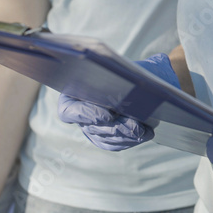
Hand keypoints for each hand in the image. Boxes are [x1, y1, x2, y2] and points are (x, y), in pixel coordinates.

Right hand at [57, 53, 180, 150]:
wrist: (143, 82)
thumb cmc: (130, 71)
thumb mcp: (128, 68)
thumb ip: (125, 73)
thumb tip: (133, 83)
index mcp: (75, 91)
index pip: (68, 110)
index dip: (85, 115)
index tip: (108, 115)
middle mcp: (79, 112)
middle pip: (91, 127)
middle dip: (115, 128)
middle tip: (134, 126)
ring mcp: (90, 127)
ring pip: (104, 138)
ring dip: (124, 136)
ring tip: (142, 130)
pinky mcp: (104, 137)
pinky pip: (113, 144)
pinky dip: (129, 140)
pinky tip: (144, 134)